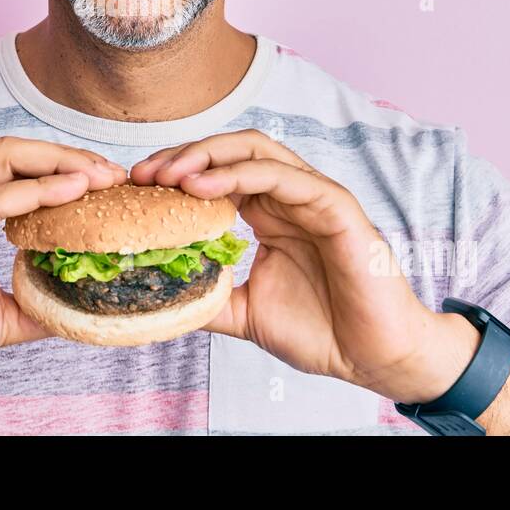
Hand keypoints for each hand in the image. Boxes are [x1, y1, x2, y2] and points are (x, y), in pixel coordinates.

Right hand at [0, 137, 126, 398]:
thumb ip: (35, 302)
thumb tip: (78, 306)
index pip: (22, 169)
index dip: (68, 169)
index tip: (112, 185)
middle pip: (16, 152)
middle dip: (68, 156)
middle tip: (113, 175)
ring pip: (1, 162)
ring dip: (55, 165)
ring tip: (96, 178)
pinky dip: (28, 193)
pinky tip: (63, 194)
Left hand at [131, 129, 479, 403]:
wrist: (375, 358)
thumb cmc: (323, 331)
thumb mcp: (246, 312)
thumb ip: (208, 296)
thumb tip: (158, 294)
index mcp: (269, 213)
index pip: (217, 172)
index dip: (175, 172)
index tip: (135, 188)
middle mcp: (289, 197)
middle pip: (230, 151)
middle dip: (183, 156)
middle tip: (143, 176)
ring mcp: (314, 197)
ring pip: (256, 153)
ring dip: (207, 158)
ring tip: (169, 176)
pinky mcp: (336, 206)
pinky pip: (285, 177)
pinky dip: (241, 175)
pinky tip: (205, 188)